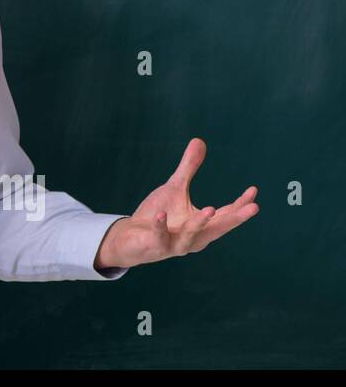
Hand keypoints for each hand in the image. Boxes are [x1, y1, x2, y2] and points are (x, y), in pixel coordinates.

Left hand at [95, 137, 258, 269]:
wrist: (132, 236)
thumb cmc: (158, 214)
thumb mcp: (175, 188)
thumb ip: (188, 168)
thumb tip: (199, 140)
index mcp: (203, 225)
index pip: (226, 215)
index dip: (240, 204)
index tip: (253, 190)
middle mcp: (195, 237)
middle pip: (218, 228)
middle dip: (235, 218)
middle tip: (254, 207)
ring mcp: (176, 244)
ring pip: (191, 236)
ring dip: (200, 223)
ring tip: (210, 209)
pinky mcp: (156, 246)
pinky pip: (159, 236)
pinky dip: (160, 226)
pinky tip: (161, 213)